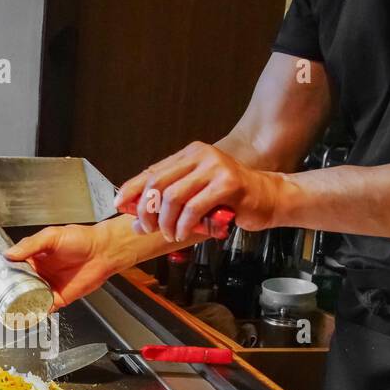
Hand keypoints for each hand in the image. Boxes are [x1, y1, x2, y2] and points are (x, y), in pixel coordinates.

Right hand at [4, 222, 134, 308]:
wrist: (103, 252)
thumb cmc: (80, 239)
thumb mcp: (51, 236)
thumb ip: (30, 245)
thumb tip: (9, 254)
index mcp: (35, 257)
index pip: (14, 267)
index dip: (3, 272)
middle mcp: (40, 273)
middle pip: (19, 285)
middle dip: (8, 291)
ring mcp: (49, 287)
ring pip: (29, 298)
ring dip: (19, 304)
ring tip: (6, 308)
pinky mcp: (59, 298)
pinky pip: (44, 308)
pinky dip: (35, 312)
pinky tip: (26, 314)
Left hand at [114, 141, 286, 241]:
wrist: (269, 198)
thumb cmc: (233, 199)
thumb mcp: (196, 197)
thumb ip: (170, 202)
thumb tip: (137, 218)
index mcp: (189, 155)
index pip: (152, 171)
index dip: (132, 189)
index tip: (119, 205)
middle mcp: (200, 156)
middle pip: (158, 183)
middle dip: (147, 211)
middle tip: (147, 228)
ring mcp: (215, 167)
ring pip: (173, 197)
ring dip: (166, 222)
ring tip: (170, 234)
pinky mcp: (228, 183)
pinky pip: (194, 207)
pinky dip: (183, 225)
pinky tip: (183, 233)